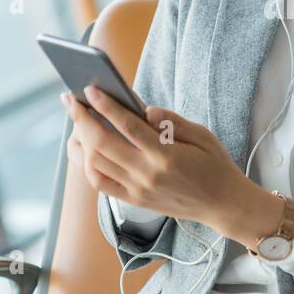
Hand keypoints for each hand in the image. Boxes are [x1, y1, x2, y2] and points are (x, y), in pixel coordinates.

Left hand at [60, 86, 270, 235]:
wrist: (223, 205)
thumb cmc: (214, 165)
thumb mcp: (203, 135)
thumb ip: (172, 121)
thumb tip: (144, 109)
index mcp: (166, 155)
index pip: (128, 126)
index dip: (106, 105)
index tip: (90, 88)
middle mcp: (147, 174)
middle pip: (102, 144)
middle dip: (81, 119)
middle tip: (70, 100)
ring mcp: (138, 190)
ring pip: (95, 164)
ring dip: (79, 141)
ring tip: (75, 123)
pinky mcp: (134, 201)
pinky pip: (100, 183)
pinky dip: (86, 165)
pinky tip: (84, 149)